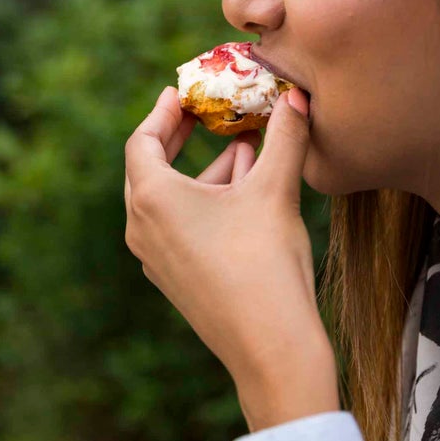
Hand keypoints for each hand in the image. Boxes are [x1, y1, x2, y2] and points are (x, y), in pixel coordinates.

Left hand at [123, 86, 338, 429]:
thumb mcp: (275, 191)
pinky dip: (203, 201)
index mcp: (151, 199)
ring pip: (168, 199)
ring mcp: (154, 257)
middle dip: (179, 138)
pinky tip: (245, 191)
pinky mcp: (174, 278)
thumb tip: (298, 95)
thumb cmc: (265, 265)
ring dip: (202, 170)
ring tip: (245, 148)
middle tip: (201, 114)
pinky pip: (178, 225)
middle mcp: (141, 227)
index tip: (180, 92)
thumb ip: (285, 137)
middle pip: (149, 168)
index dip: (163, 111)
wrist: (270, 349)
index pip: (142, 140)